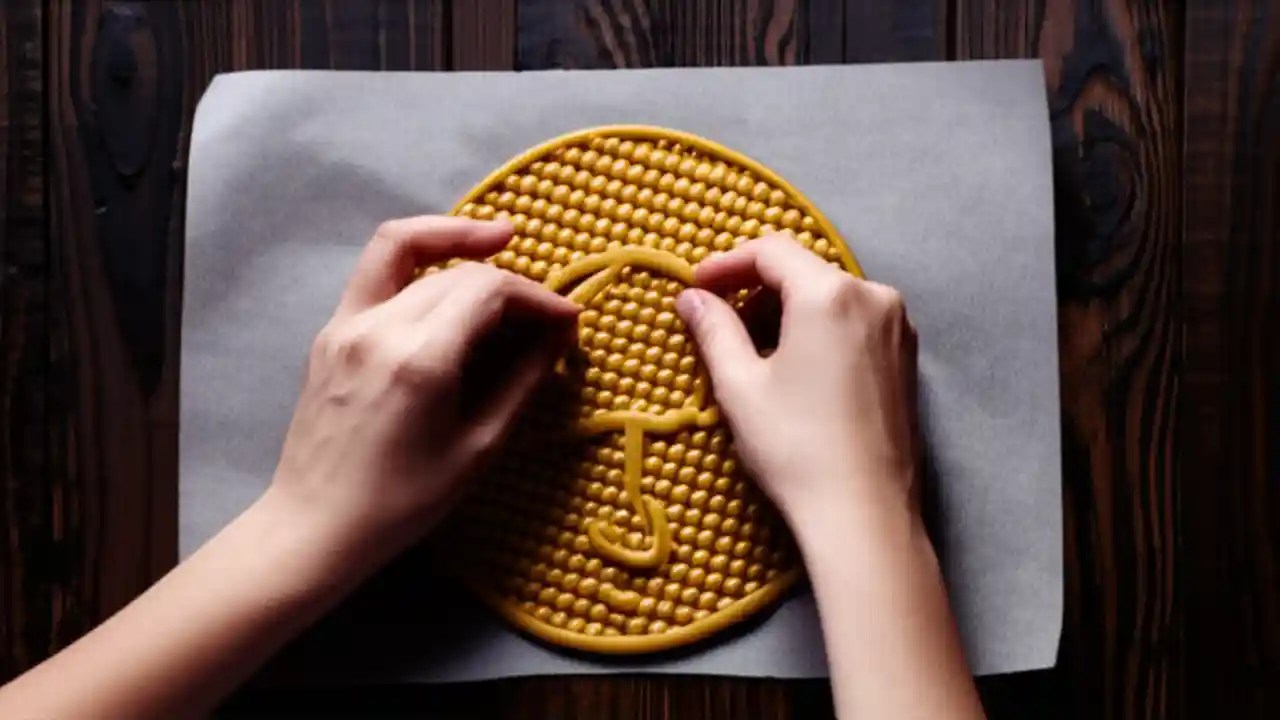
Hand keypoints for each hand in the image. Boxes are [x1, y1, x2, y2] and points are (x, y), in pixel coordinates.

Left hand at [270, 216, 578, 571]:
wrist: (314, 528)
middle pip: (454, 270)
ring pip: (404, 250)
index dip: (537, 296)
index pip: (488, 290)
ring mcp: (345, 324)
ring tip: (500, 238)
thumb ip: (521, 382)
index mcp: (418, 358)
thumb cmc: (403, 503)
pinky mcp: (329, 333)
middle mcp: (377, 326)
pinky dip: (417, 260)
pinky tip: (446, 275)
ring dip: (454, 237)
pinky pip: (377, 274)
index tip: (568, 320)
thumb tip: (558, 337)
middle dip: (509, 280)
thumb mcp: (478, 447)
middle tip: (545, 310)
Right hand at [674, 233, 918, 522]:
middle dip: (756, 288)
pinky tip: (795, 368)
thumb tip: (691, 298)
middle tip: (718, 320)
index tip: (696, 287)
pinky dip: (819, 329)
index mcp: (831, 294)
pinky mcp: (907, 359)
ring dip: (787, 310)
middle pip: (804, 270)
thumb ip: (714, 329)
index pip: (772, 251)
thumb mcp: (740, 386)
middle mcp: (874, 297)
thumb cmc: (796, 448)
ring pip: (831, 296)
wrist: (864, 515)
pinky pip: (855, 322)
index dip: (726, 263)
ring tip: (754, 350)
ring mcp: (898, 328)